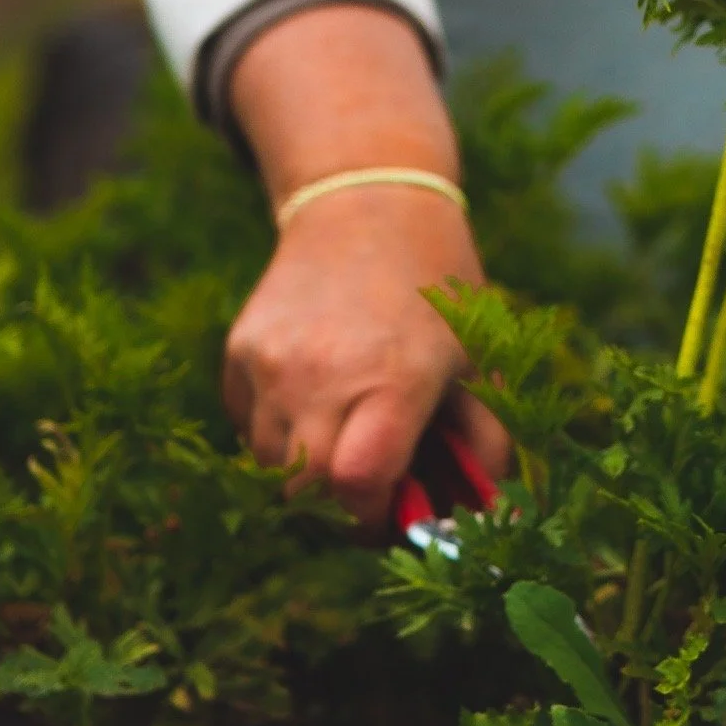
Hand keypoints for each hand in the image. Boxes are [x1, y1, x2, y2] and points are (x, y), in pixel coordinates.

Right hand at [224, 4, 507, 528]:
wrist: (368, 202)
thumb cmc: (437, 290)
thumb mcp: (480, 360)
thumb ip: (485, 448)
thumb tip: (483, 524)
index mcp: (393, 377)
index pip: (357, 485)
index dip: (374, 517)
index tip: (395, 509)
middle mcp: (322, 373)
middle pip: (304, 491)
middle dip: (337, 507)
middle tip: (370, 485)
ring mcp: (271, 362)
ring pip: (270, 465)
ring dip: (305, 471)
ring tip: (346, 429)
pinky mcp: (240, 350)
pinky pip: (246, 425)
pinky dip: (276, 432)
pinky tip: (314, 396)